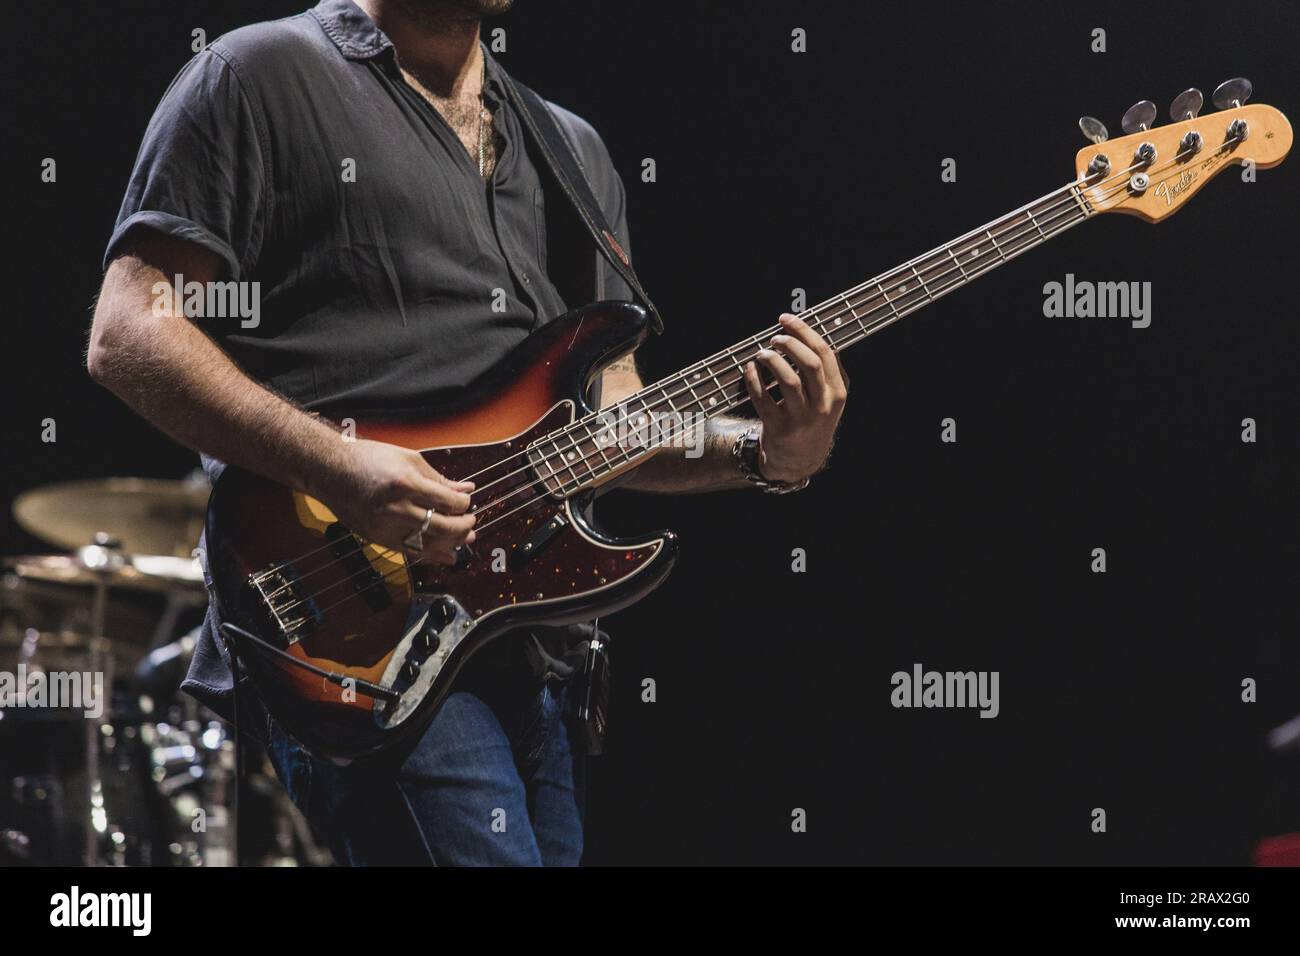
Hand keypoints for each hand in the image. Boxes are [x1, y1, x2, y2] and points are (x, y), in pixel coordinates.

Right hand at [316, 438, 476, 564]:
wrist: (328, 469)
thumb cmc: (366, 458)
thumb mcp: (409, 459)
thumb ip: (439, 478)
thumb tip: (466, 489)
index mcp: (406, 484)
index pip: (448, 503)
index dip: (464, 505)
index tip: (466, 502)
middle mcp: (396, 509)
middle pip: (443, 527)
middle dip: (463, 527)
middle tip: (470, 522)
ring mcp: (385, 527)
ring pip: (429, 545)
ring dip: (452, 544)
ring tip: (464, 539)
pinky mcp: (377, 538)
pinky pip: (410, 553)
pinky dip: (431, 556)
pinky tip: (446, 556)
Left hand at [742, 314, 848, 482]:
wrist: (799, 460)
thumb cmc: (811, 419)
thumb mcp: (827, 398)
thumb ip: (823, 370)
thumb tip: (804, 331)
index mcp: (837, 393)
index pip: (824, 353)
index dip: (804, 331)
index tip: (786, 319)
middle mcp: (822, 406)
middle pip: (809, 364)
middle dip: (790, 343)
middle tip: (775, 338)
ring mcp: (800, 419)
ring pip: (788, 380)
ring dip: (772, 360)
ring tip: (762, 353)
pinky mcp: (778, 428)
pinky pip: (762, 398)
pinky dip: (753, 379)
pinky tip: (750, 368)